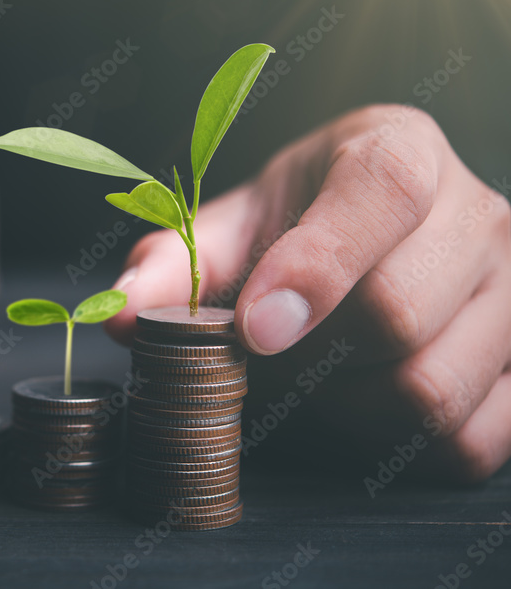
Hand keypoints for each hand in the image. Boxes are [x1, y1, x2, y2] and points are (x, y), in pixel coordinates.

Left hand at [106, 105, 510, 481]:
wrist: (379, 228)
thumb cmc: (301, 223)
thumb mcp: (238, 221)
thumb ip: (178, 258)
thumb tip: (120, 312)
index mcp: (400, 151)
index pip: (383, 194)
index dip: (315, 268)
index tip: (255, 329)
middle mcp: (479, 214)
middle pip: (398, 312)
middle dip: (311, 353)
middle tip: (272, 351)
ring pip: (433, 387)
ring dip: (347, 406)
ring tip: (319, 374)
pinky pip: (469, 440)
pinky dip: (398, 444)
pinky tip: (364, 402)